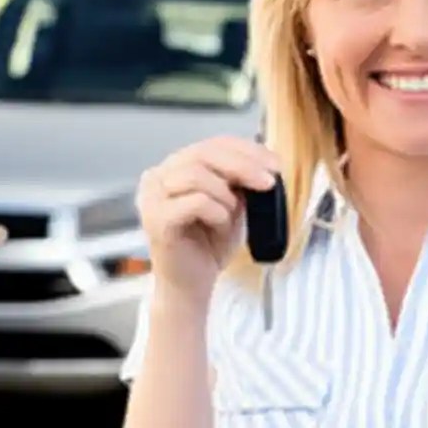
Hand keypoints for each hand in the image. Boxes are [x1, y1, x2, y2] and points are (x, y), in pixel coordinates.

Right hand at [135, 136, 279, 309]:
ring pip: (196, 174)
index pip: (213, 144)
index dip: (247, 149)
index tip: (276, 164)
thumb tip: (266, 162)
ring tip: (231, 215)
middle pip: (203, 153)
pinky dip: (216, 212)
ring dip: (226, 195)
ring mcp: (151, 198)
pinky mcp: (155, 220)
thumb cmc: (210, 243)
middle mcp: (157, 177)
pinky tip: (219, 225)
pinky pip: (195, 202)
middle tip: (269, 182)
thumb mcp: (233, 203)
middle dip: (244, 165)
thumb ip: (241, 180)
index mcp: (175, 167)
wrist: (193, 283)